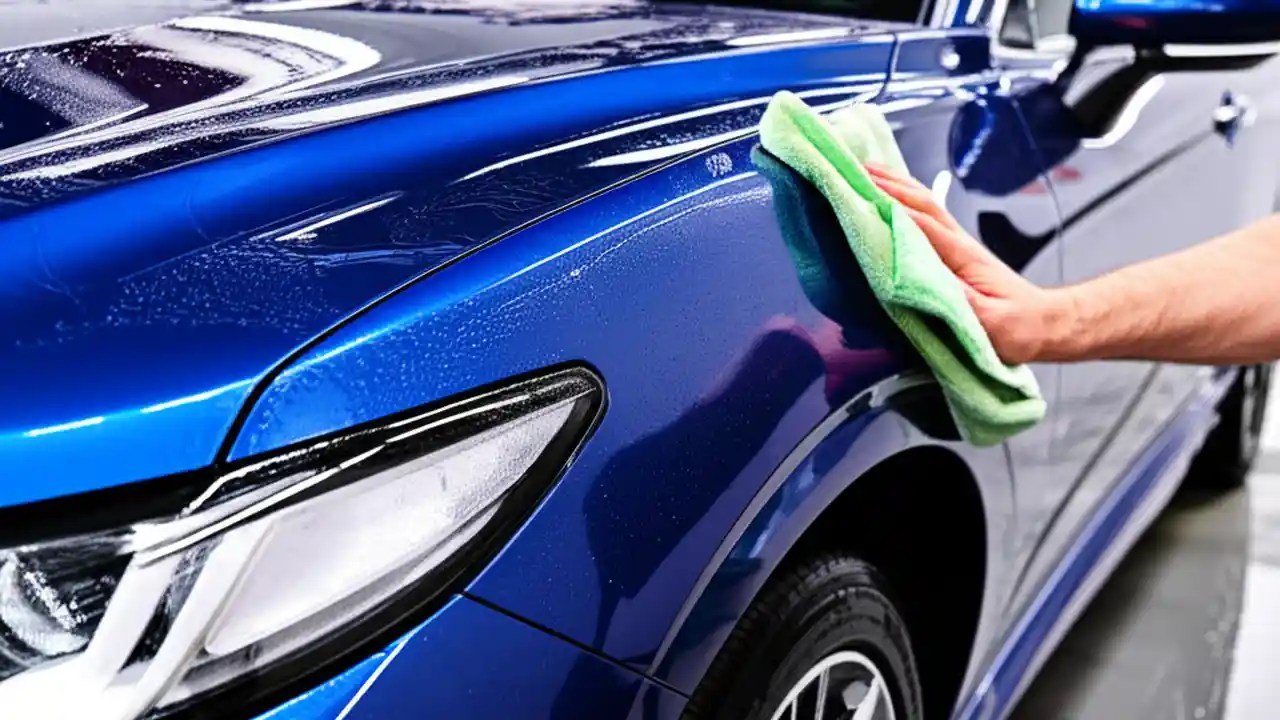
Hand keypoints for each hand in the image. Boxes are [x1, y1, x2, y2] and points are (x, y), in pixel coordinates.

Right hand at [864, 163, 1071, 364]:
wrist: (1045, 324)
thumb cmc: (1018, 327)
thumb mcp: (989, 321)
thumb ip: (955, 299)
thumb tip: (918, 280)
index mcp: (964, 257)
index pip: (922, 224)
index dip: (892, 206)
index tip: (862, 193)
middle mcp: (960, 244)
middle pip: (922, 204)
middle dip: (889, 184)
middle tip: (857, 169)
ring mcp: (960, 246)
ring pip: (925, 206)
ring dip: (898, 185)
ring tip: (870, 171)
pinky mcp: (958, 253)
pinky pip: (928, 219)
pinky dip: (908, 201)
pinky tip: (897, 197)